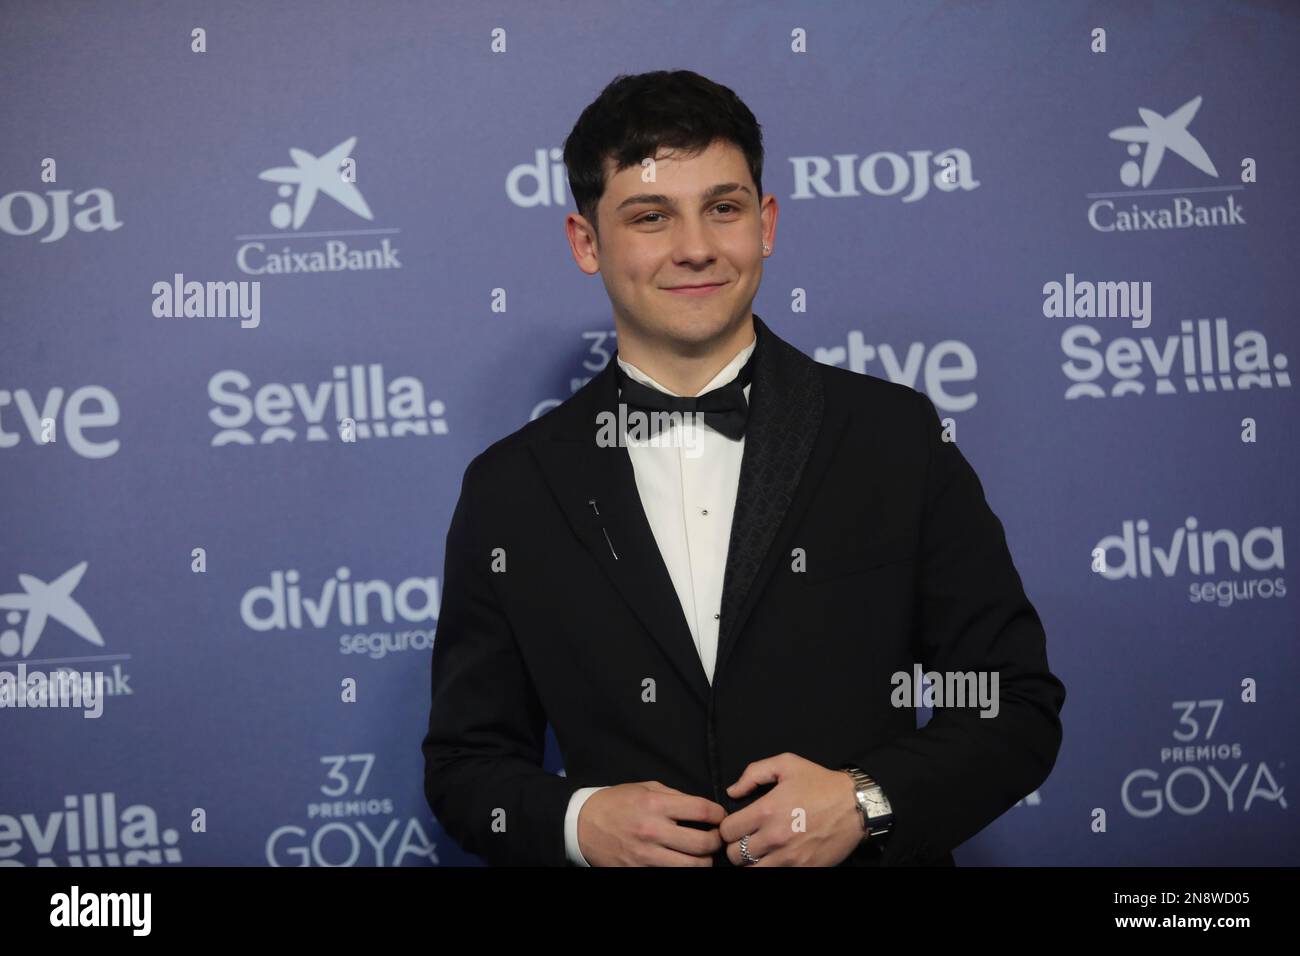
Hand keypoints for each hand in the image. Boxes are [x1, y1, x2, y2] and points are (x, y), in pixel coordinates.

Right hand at [577, 781, 726, 865]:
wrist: (581, 824)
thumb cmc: (616, 802)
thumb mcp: (644, 788)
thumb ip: (674, 796)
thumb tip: (703, 808)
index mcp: (655, 804)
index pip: (703, 811)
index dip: (719, 815)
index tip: (719, 817)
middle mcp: (652, 830)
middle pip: (703, 843)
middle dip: (716, 841)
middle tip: (715, 838)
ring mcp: (645, 855)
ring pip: (692, 867)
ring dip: (703, 861)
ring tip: (701, 854)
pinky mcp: (638, 871)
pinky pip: (671, 875)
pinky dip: (682, 869)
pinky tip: (681, 861)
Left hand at [720, 753, 863, 865]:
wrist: (855, 805)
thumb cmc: (820, 783)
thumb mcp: (786, 764)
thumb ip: (753, 774)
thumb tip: (732, 791)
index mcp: (766, 810)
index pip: (727, 831)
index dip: (729, 827)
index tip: (737, 825)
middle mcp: (774, 837)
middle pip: (735, 855)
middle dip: (737, 846)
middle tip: (747, 839)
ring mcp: (789, 857)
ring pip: (751, 870)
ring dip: (752, 861)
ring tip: (760, 851)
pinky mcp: (804, 869)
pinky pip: (774, 877)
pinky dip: (771, 869)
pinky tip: (775, 859)